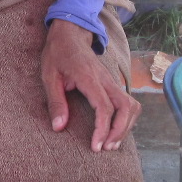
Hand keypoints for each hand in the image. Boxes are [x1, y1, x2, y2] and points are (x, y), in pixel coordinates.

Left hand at [41, 19, 141, 152]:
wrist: (70, 33)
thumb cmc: (58, 54)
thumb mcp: (49, 76)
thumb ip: (56, 102)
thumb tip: (59, 127)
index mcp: (89, 78)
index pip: (105, 107)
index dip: (103, 129)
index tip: (96, 146)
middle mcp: (105, 80)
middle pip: (126, 107)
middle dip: (120, 131)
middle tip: (106, 148)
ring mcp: (111, 81)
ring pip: (132, 105)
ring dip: (126, 126)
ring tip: (111, 143)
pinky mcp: (112, 84)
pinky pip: (128, 103)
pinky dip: (126, 119)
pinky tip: (114, 131)